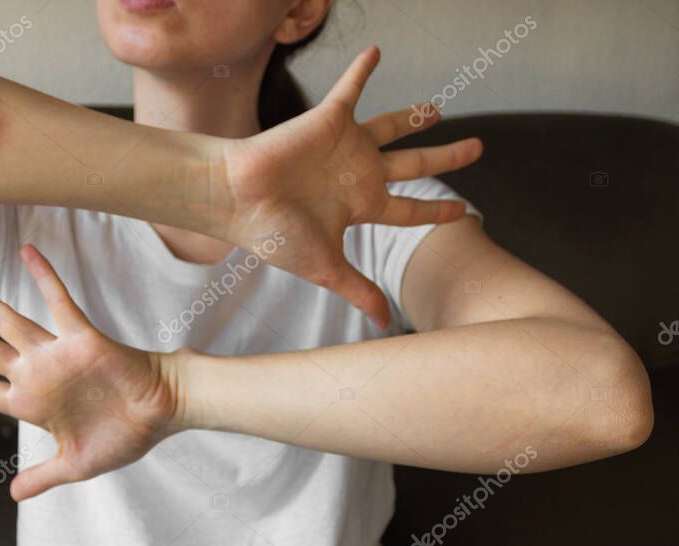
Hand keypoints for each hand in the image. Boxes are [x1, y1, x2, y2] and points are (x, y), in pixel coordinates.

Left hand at [0, 245, 180, 500]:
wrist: (160, 414)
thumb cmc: (123, 436)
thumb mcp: (76, 465)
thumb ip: (43, 477)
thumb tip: (14, 495)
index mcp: (28, 404)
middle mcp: (35, 375)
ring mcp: (55, 355)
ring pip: (8, 321)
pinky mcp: (83, 339)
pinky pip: (59, 303)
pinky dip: (45, 277)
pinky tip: (28, 252)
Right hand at [221, 45, 482, 327]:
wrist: (236, 201)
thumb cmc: (273, 235)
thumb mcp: (325, 267)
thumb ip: (359, 289)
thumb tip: (387, 323)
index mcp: (361, 207)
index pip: (410, 208)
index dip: (437, 209)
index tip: (464, 210)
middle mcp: (358, 174)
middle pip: (415, 164)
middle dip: (448, 156)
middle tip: (479, 148)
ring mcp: (345, 146)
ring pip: (394, 126)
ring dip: (417, 116)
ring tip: (439, 109)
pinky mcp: (328, 120)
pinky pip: (351, 89)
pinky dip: (362, 70)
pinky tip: (376, 52)